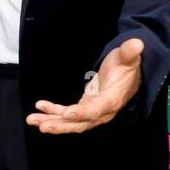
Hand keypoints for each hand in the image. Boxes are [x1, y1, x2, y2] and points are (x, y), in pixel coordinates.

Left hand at [26, 38, 144, 134]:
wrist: (128, 77)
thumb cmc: (126, 66)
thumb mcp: (128, 57)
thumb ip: (129, 52)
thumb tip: (137, 43)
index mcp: (112, 100)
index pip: (97, 109)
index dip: (82, 113)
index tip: (67, 113)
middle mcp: (101, 111)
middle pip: (81, 123)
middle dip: (61, 125)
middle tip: (43, 126)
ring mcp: (91, 113)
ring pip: (71, 122)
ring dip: (52, 122)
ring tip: (32, 120)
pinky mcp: (83, 110)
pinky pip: (66, 114)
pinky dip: (52, 112)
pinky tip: (39, 108)